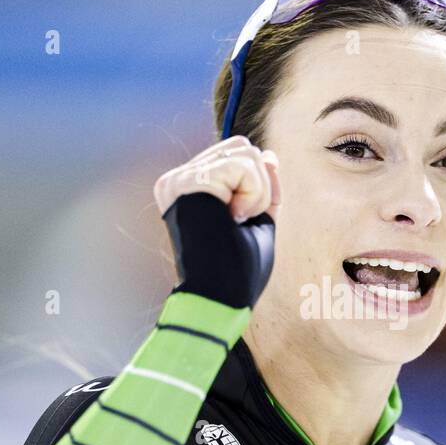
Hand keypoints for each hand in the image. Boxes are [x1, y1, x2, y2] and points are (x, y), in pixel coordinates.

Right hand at [154, 136, 281, 308]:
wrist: (221, 297)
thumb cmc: (237, 270)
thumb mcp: (257, 221)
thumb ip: (262, 187)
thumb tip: (268, 154)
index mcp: (188, 188)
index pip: (237, 156)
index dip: (257, 186)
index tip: (241, 221)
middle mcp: (177, 180)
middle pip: (242, 147)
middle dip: (259, 185)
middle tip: (239, 222)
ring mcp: (179, 179)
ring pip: (246, 153)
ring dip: (257, 193)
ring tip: (235, 223)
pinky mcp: (189, 182)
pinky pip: (243, 166)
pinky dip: (253, 195)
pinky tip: (233, 220)